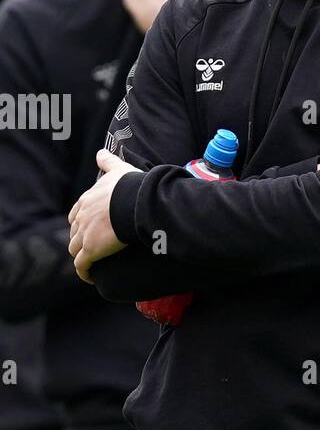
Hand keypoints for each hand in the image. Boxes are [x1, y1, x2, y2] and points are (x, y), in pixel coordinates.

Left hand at [67, 148, 133, 280]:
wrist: (135, 202)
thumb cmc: (130, 186)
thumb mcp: (118, 169)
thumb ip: (108, 161)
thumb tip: (101, 152)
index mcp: (87, 200)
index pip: (77, 214)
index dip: (82, 222)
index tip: (91, 229)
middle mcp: (81, 217)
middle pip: (74, 232)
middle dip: (80, 239)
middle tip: (93, 247)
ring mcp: (84, 234)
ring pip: (75, 249)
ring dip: (82, 256)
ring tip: (92, 264)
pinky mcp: (91, 250)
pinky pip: (82, 266)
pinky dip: (84, 272)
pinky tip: (90, 277)